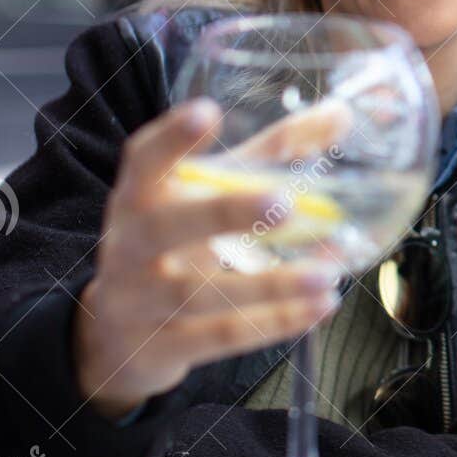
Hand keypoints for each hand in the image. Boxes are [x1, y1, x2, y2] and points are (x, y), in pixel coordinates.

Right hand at [74, 99, 342, 419]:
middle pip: (168, 226)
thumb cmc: (175, 243)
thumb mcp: (207, 193)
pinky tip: (321, 307)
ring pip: (201, 293)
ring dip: (271, 285)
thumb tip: (341, 114)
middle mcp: (130, 244)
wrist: (115, 336)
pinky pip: (220, 336)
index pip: (143, 159)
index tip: (207, 111)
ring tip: (328, 272)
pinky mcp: (162, 346)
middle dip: (224, 213)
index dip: (171, 137)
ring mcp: (140, 299)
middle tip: (284, 204)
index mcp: (139, 196)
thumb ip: (270, 152)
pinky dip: (274, 323)